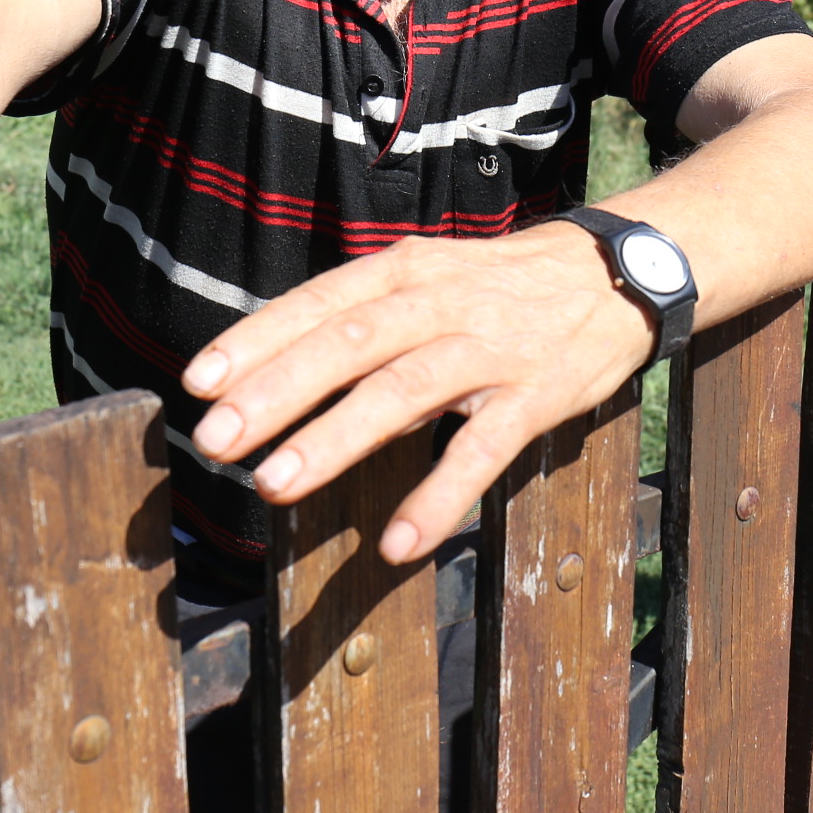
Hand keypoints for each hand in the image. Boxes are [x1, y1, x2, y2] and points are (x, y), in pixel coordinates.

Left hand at [182, 224, 652, 563]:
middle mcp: (440, 302)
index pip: (319, 301)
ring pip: (402, 390)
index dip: (257, 340)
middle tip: (215, 441)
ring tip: (275, 485)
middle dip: (278, 392)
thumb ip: (360, 317)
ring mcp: (489, 349)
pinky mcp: (536, 397)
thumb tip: (270, 368)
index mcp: (405, 271)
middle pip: (348, 342)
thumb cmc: (499, 288)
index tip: (198, 383)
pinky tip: (397, 542)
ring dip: (335, 438)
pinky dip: (438, 495)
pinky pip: (482, 450)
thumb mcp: (427, 279)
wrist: (615, 276)